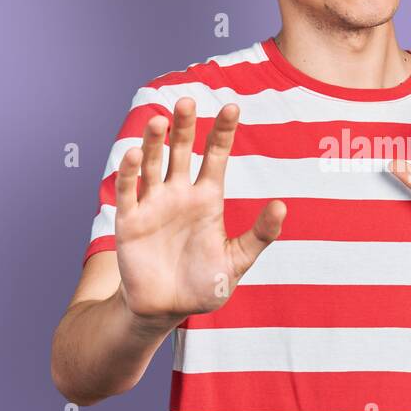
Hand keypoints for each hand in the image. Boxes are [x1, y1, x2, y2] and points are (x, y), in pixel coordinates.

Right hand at [112, 97, 285, 323]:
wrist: (166, 310)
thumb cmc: (203, 285)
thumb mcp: (236, 261)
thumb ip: (260, 235)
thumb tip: (282, 205)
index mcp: (208, 199)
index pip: (216, 156)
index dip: (223, 132)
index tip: (233, 107)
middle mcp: (179, 194)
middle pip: (181, 150)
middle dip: (184, 126)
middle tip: (186, 100)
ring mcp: (153, 204)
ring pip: (153, 163)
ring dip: (154, 142)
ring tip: (160, 120)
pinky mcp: (129, 221)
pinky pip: (128, 191)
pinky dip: (129, 172)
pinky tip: (134, 153)